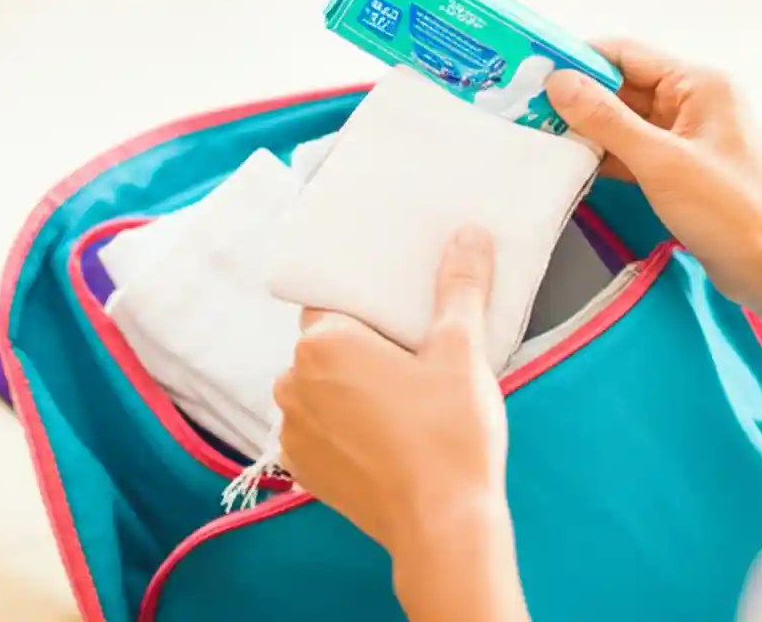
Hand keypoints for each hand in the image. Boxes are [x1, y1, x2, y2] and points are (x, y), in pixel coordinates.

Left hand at [273, 227, 509, 554]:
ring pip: (323, 388)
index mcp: (322, 343)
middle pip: (326, 344)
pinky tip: (391, 433)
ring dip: (353, 386)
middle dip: (364, 344)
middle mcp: (292, 382)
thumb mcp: (462, 352)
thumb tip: (468, 235)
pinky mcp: (305, 470)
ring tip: (407, 397)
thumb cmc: (451, 434)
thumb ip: (460, 288)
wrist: (443, 526)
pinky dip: (348, 425)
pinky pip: (322, 428)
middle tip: (415, 352)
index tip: (398, 309)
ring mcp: (293, 431)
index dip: (366, 300)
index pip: (331, 299)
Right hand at [546, 39, 761, 304]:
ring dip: (590, 130)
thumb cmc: (733, 211)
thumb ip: (606, 121)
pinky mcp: (684, 171)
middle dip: (579, 98)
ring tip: (541, 136)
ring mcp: (690, 138)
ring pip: (627, 122)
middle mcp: (696, 103)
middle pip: (624, 87)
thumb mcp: (660, 162)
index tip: (534, 70)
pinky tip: (575, 166)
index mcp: (699, 84)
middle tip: (526, 109)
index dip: (580, 60)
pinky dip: (607, 157)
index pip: (627, 54)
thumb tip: (559, 83)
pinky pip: (636, 152)